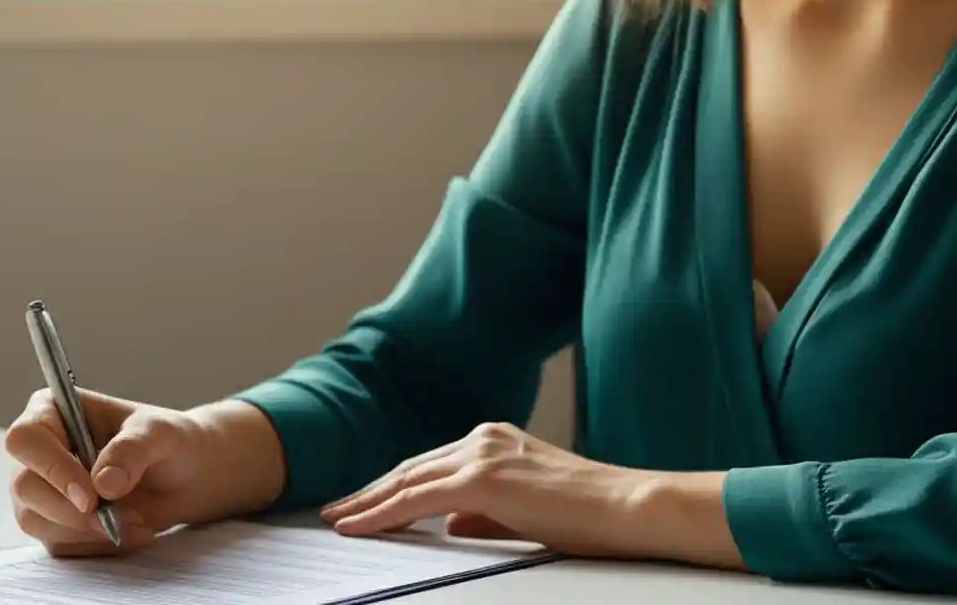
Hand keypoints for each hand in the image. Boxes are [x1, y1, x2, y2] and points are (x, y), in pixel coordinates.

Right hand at [5, 390, 281, 557]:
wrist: (184, 477)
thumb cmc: (169, 441)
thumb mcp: (161, 434)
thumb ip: (133, 449)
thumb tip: (103, 484)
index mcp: (52, 411)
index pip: (26, 438)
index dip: (52, 468)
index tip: (91, 497)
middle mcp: (37, 451)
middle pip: (25, 486)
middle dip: (72, 511)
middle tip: (120, 518)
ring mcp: (40, 489)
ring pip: (35, 521)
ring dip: (88, 531)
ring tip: (138, 522)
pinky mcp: (52, 523)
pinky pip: (59, 545)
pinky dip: (97, 546)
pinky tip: (132, 533)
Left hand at [319, 423, 656, 557]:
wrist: (627, 508)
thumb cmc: (589, 516)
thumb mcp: (524, 511)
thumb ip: (483, 514)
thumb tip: (449, 524)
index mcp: (494, 440)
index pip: (430, 465)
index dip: (393, 485)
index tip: (364, 501)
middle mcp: (483, 438)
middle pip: (411, 468)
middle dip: (371, 490)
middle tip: (337, 509)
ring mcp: (480, 454)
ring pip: (406, 480)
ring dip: (368, 501)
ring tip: (338, 519)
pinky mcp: (481, 479)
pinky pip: (415, 499)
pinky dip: (381, 513)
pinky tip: (358, 526)